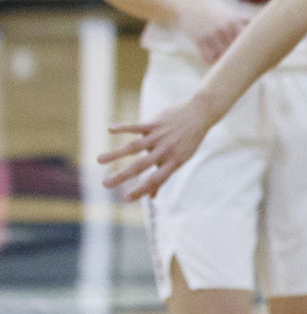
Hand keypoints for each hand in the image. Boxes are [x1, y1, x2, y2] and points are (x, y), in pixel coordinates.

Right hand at [99, 96, 217, 199]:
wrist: (200, 114)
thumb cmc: (187, 141)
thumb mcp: (181, 159)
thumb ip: (163, 176)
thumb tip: (151, 197)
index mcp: (174, 162)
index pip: (155, 179)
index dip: (141, 190)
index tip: (124, 199)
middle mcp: (166, 150)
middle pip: (141, 165)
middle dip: (122, 176)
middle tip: (105, 184)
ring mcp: (160, 136)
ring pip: (135, 147)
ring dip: (116, 154)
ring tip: (99, 160)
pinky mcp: (155, 123)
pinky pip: (137, 126)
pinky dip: (123, 128)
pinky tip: (110, 129)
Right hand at [176, 0, 249, 65]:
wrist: (190, 5)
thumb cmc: (214, 11)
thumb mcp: (231, 12)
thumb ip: (246, 19)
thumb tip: (263, 21)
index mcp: (234, 21)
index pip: (246, 41)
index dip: (248, 49)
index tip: (249, 55)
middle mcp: (224, 28)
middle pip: (235, 51)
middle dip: (235, 56)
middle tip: (235, 59)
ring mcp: (211, 35)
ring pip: (222, 57)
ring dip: (222, 59)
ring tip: (221, 56)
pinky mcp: (199, 40)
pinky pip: (208, 59)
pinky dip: (210, 60)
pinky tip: (211, 56)